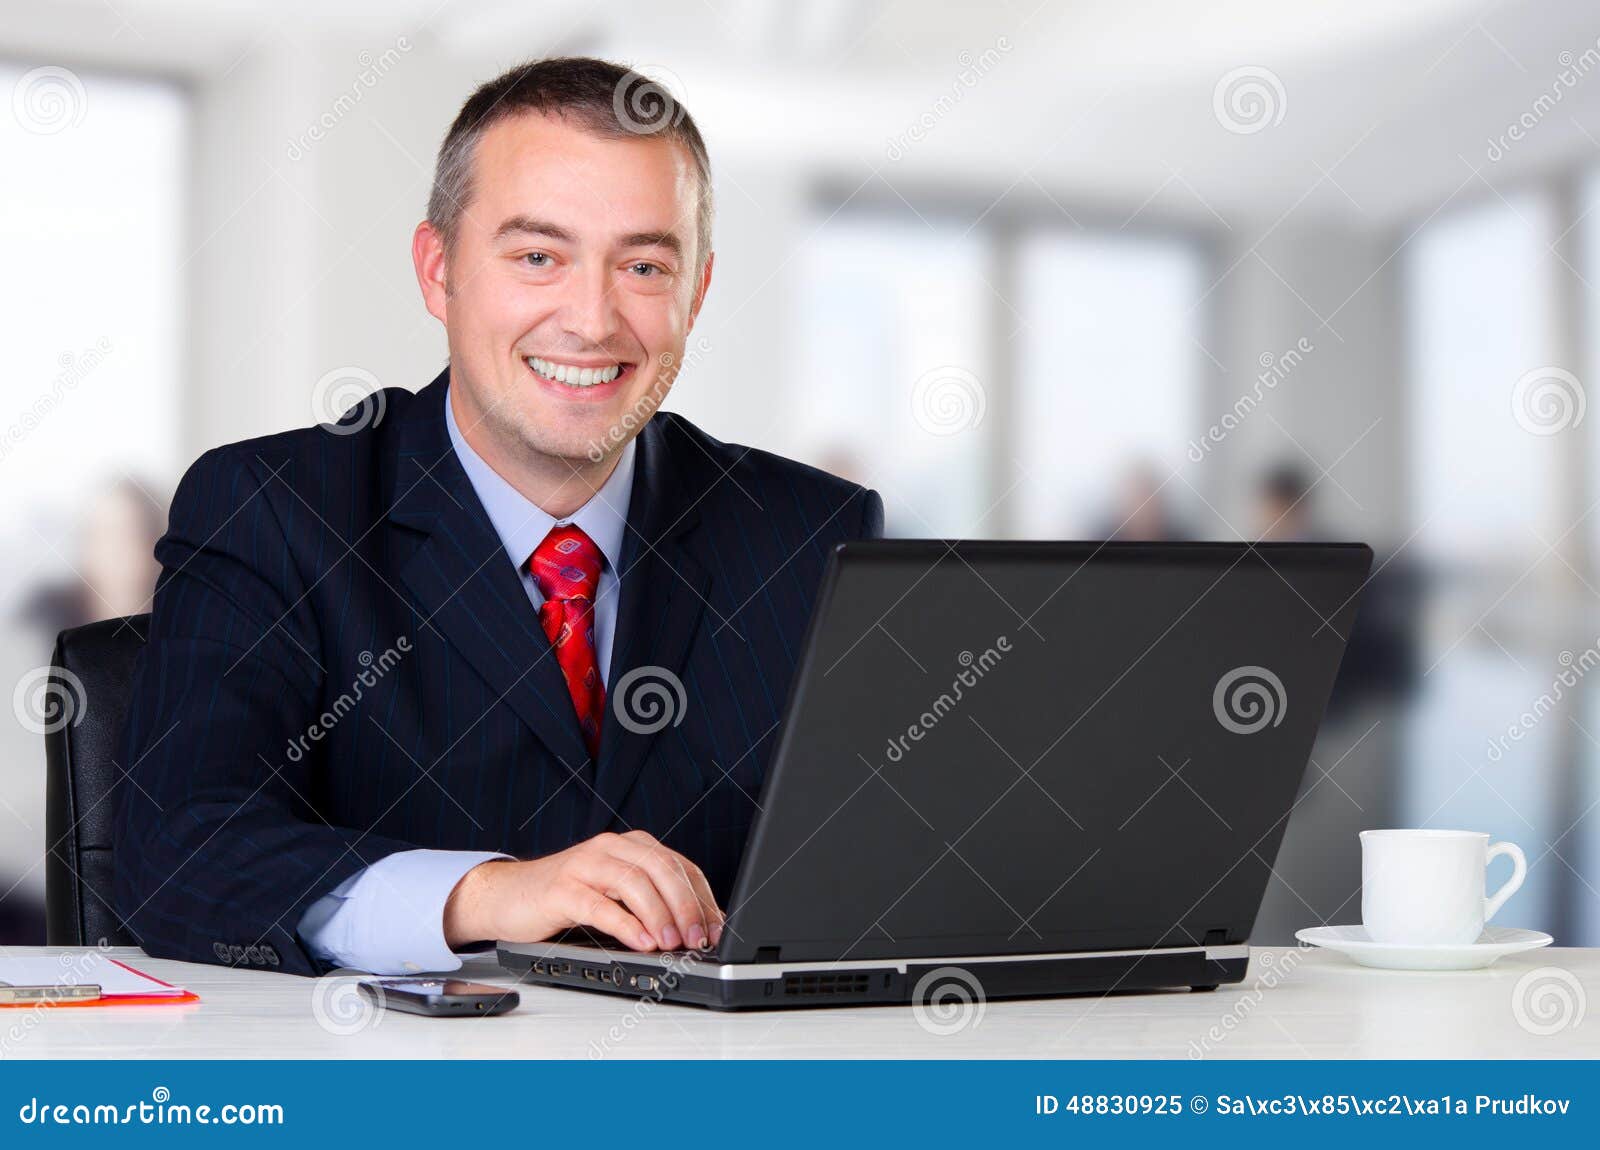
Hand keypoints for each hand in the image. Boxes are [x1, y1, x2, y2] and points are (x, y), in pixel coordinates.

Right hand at [443, 830, 723, 952]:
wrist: (509, 895)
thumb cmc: (568, 896)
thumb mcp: (618, 893)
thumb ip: (653, 901)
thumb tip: (700, 927)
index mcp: (632, 845)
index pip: (680, 865)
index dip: (702, 898)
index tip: (716, 928)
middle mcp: (611, 847)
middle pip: (661, 869)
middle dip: (686, 906)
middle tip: (698, 938)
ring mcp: (585, 865)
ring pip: (634, 883)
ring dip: (659, 915)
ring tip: (672, 943)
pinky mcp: (562, 889)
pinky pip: (600, 905)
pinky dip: (626, 925)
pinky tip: (641, 942)